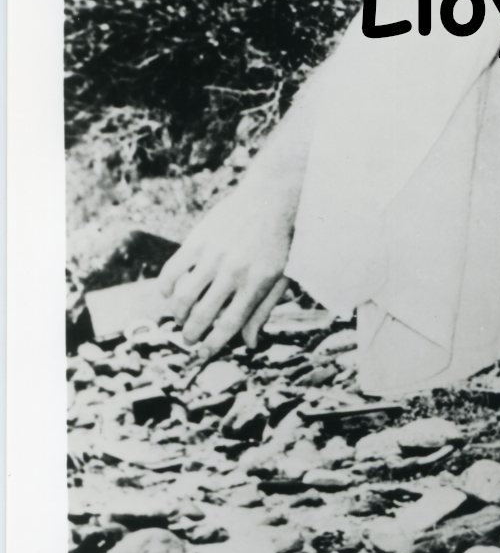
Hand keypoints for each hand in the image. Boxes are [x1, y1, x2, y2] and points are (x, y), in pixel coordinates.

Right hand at [158, 181, 293, 357]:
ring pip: (184, 296)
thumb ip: (263, 310)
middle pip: (204, 315)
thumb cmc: (278, 243)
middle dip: (192, 334)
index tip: (205, 353)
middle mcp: (234, 271)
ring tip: (181, 319)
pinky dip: (166, 286)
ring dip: (178, 314)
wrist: (271, 199)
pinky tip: (169, 293)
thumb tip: (249, 344)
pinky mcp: (198, 239)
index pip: (230, 324)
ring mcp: (214, 254)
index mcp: (257, 283)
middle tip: (188, 339)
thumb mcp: (280, 278)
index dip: (214, 344)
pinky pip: (173, 269)